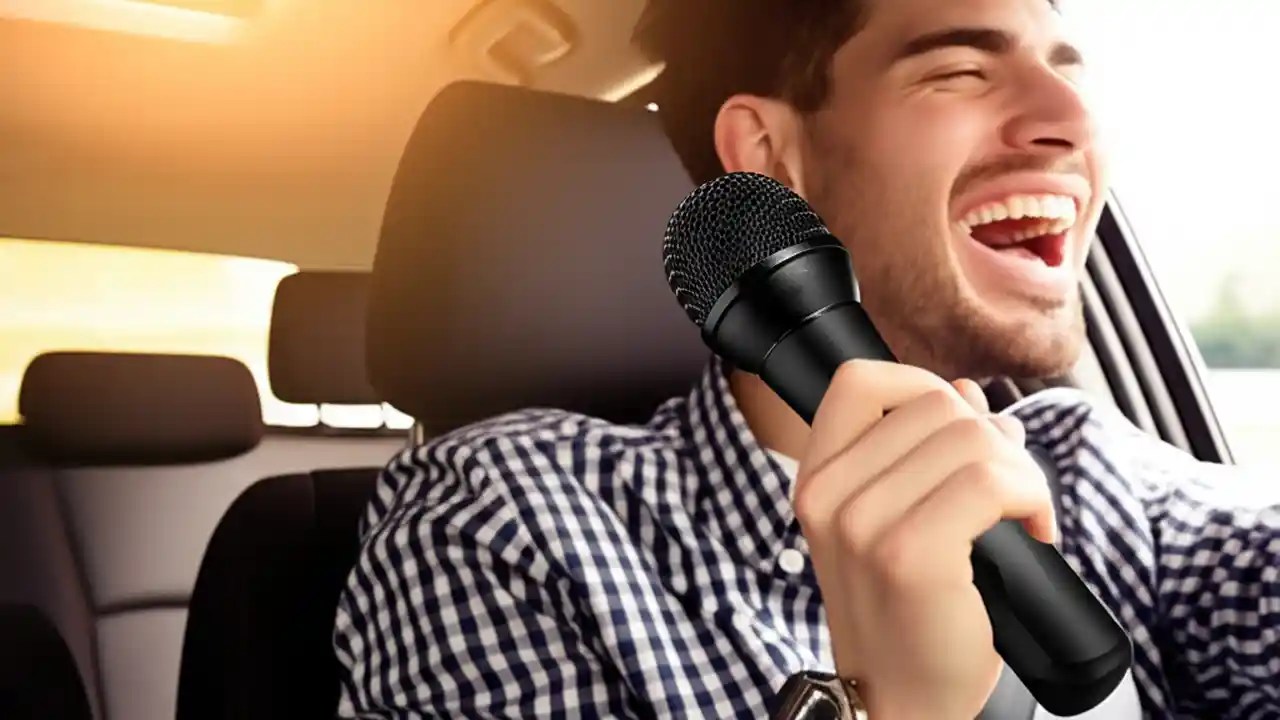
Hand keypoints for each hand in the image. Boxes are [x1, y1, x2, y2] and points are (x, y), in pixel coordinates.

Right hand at [792, 360, 1056, 719]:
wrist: (900, 698)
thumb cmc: (908, 614)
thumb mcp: (897, 521)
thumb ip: (928, 453)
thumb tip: (972, 391)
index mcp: (816, 479)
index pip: (861, 380)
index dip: (922, 386)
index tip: (961, 431)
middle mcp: (829, 496)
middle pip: (936, 404)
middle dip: (992, 440)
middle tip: (1007, 495)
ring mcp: (862, 524)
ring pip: (973, 437)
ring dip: (1021, 474)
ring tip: (1021, 518)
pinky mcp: (909, 554)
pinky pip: (991, 480)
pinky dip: (1032, 499)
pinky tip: (1034, 533)